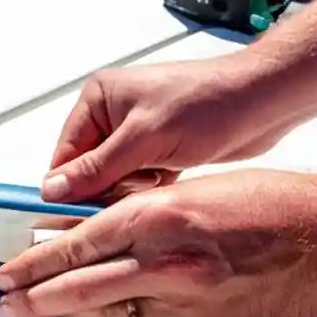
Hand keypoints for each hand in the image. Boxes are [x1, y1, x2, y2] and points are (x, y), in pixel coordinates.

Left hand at [0, 171, 316, 316]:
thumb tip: (91, 226)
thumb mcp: (197, 189)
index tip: (9, 269)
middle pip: (79, 290)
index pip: (76, 244)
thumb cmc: (279, 205)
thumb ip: (140, 210)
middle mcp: (169, 266)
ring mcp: (189, 307)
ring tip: (43, 316)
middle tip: (8, 306)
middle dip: (34, 299)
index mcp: (162, 218)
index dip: (34, 260)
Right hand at [41, 50, 301, 203]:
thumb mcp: (144, 138)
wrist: (264, 101)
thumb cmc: (208, 104)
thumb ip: (97, 168)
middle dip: (107, 189)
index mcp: (99, 98)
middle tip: (130, 193)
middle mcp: (114, 115)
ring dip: (132, 191)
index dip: (69, 187)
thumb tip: (53, 189)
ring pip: (115, 181)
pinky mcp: (160, 152)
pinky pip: (140, 183)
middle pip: (89, 171)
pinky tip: (168, 182)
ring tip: (158, 179)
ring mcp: (138, 135)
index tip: (72, 218)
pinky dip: (150, 191)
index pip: (65, 154)